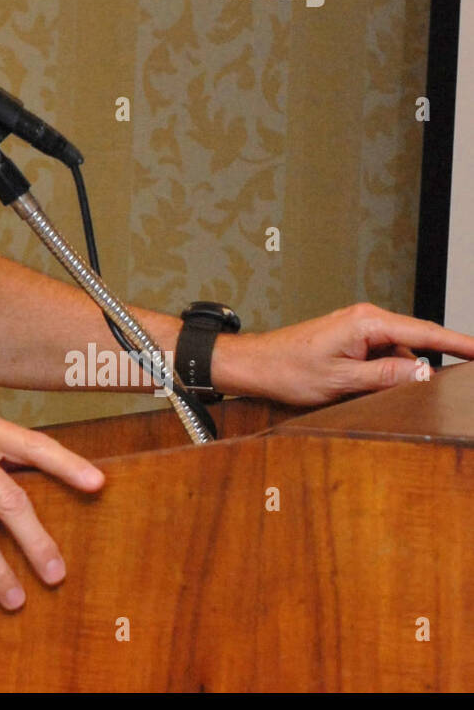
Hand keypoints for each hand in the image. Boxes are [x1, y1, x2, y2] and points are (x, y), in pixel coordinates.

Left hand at [212, 302, 473, 406]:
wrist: (255, 364)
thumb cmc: (288, 369)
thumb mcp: (342, 381)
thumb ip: (387, 375)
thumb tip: (425, 370)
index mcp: (366, 322)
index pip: (426, 332)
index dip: (460, 343)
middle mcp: (366, 318)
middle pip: (417, 340)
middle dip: (432, 361)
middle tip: (436, 384)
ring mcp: (359, 327)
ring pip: (399, 351)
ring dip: (400, 372)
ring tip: (370, 390)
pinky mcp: (352, 338)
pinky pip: (382, 354)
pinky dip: (385, 371)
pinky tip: (369, 388)